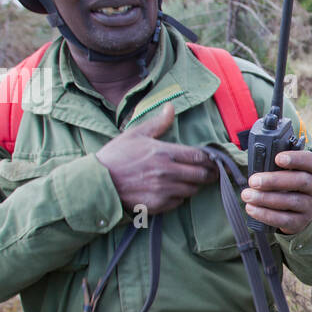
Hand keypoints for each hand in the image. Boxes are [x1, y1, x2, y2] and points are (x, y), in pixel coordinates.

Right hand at [95, 102, 216, 214]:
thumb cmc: (116, 156)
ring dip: (193, 185)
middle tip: (210, 172)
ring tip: (188, 180)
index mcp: (164, 153)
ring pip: (191, 190)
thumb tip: (171, 106)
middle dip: (208, 174)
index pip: (199, 156)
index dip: (210, 159)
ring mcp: (163, 191)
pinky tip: (171, 190)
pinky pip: (178, 202)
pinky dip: (178, 197)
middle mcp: (167, 173)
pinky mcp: (158, 205)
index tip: (214, 160)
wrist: (98, 182)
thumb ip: (158, 123)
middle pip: (201, 176)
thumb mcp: (135, 134)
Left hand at [240, 149, 311, 234]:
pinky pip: (284, 219)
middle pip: (300, 182)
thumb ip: (277, 165)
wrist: (300, 211)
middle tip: (253, 181)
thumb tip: (257, 162)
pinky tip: (251, 208)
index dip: (296, 159)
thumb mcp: (288, 172)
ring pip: (291, 201)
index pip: (311, 161)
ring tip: (247, 195)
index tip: (277, 158)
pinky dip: (265, 214)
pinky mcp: (301, 222)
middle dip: (274, 181)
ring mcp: (310, 206)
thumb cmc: (288, 184)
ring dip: (266, 198)